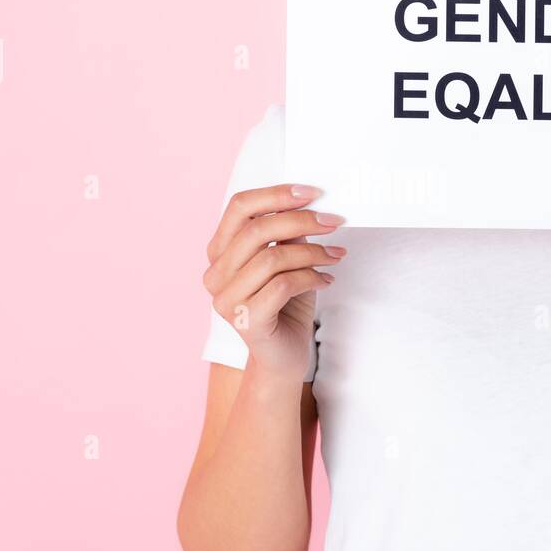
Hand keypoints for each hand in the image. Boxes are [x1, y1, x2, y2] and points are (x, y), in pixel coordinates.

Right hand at [203, 184, 345, 381]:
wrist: (282, 358)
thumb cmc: (285, 305)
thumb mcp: (287, 261)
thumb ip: (287, 234)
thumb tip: (309, 203)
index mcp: (219, 252)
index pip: (239, 207)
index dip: (275, 194)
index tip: (312, 192)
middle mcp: (215, 274)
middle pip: (256, 230)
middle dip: (301, 220)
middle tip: (334, 222)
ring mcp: (226, 300)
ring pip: (272, 258)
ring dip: (313, 253)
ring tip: (335, 257)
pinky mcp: (246, 321)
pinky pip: (283, 285)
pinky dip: (311, 277)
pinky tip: (326, 280)